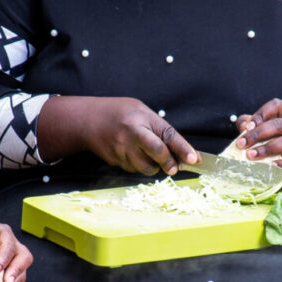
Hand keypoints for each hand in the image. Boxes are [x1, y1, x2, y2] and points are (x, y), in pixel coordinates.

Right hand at [34, 95, 196, 176]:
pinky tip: (132, 154)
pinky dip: (138, 166)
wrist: (87, 120)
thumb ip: (159, 129)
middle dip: (168, 163)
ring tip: (149, 155)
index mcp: (141, 119)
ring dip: (153, 167)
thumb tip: (182, 151)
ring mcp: (121, 150)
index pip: (166, 135)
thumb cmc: (119, 113)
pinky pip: (133, 170)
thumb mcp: (142, 111)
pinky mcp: (115, 161)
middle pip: (156, 154)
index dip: (182, 148)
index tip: (194, 159)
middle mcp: (131, 134)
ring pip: (146, 168)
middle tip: (173, 168)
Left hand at [234, 98, 281, 189]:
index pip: (277, 106)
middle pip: (279, 125)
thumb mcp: (267, 132)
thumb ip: (252, 126)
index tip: (247, 126)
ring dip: (267, 148)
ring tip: (251, 156)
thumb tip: (242, 126)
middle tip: (241, 144)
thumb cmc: (280, 146)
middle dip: (258, 134)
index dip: (261, 113)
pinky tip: (271, 167)